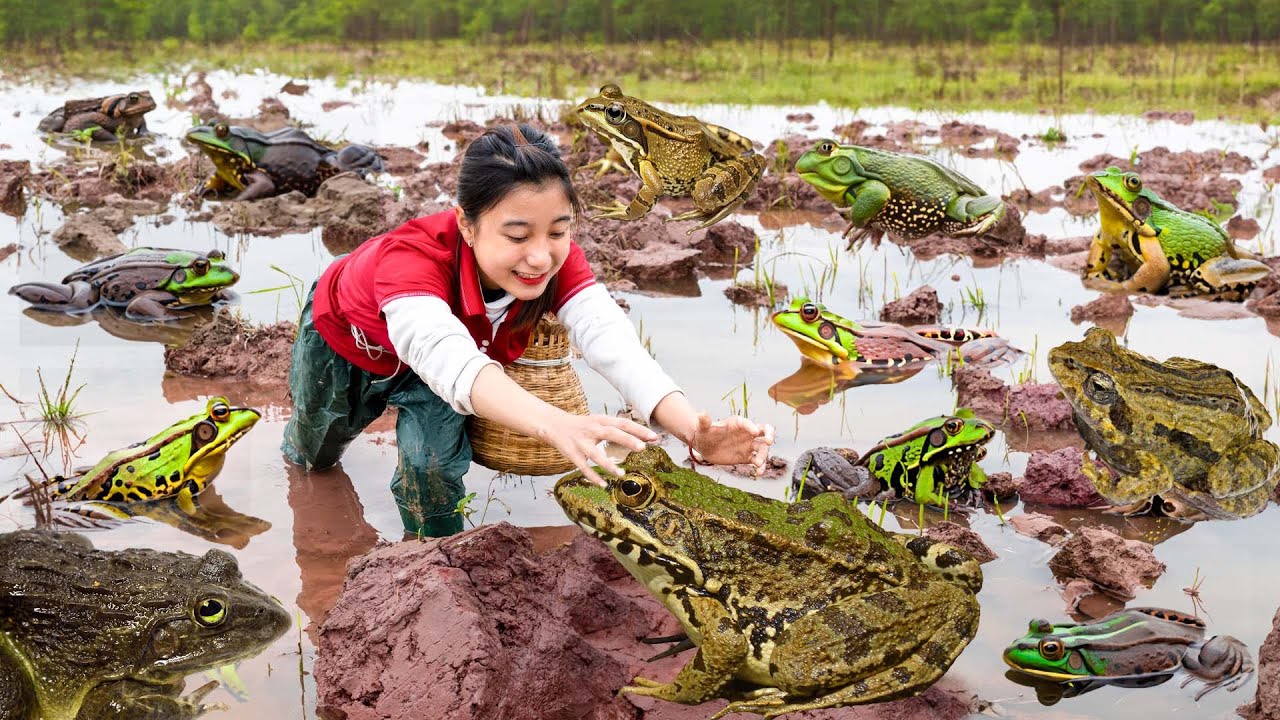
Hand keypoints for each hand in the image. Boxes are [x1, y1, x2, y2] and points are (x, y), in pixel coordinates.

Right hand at [543, 411, 657, 485]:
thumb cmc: (583, 426)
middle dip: (627, 440)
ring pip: (596, 455)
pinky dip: (593, 477)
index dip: (639, 429)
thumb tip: (644, 438)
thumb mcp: (599, 422)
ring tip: (621, 474)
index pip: (623, 423)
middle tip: (643, 448)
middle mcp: (592, 430)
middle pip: (612, 434)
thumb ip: (618, 429)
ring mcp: (581, 443)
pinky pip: (583, 468)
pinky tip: (603, 484)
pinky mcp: (572, 454)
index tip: (654, 437)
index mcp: (601, 421)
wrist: (555, 425)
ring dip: (608, 465)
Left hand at [688, 414, 774, 474]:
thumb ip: (704, 421)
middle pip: (764, 431)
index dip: (751, 426)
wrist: (704, 447)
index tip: (754, 432)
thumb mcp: (703, 428)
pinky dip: (760, 467)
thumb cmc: (704, 433)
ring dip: (764, 455)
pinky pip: (757, 461)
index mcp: (738, 423)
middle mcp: (747, 433)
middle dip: (769, 434)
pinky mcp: (747, 457)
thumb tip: (702, 413)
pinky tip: (758, 473)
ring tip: (758, 463)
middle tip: (769, 441)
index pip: (747, 423)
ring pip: (762, 448)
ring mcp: (748, 445)